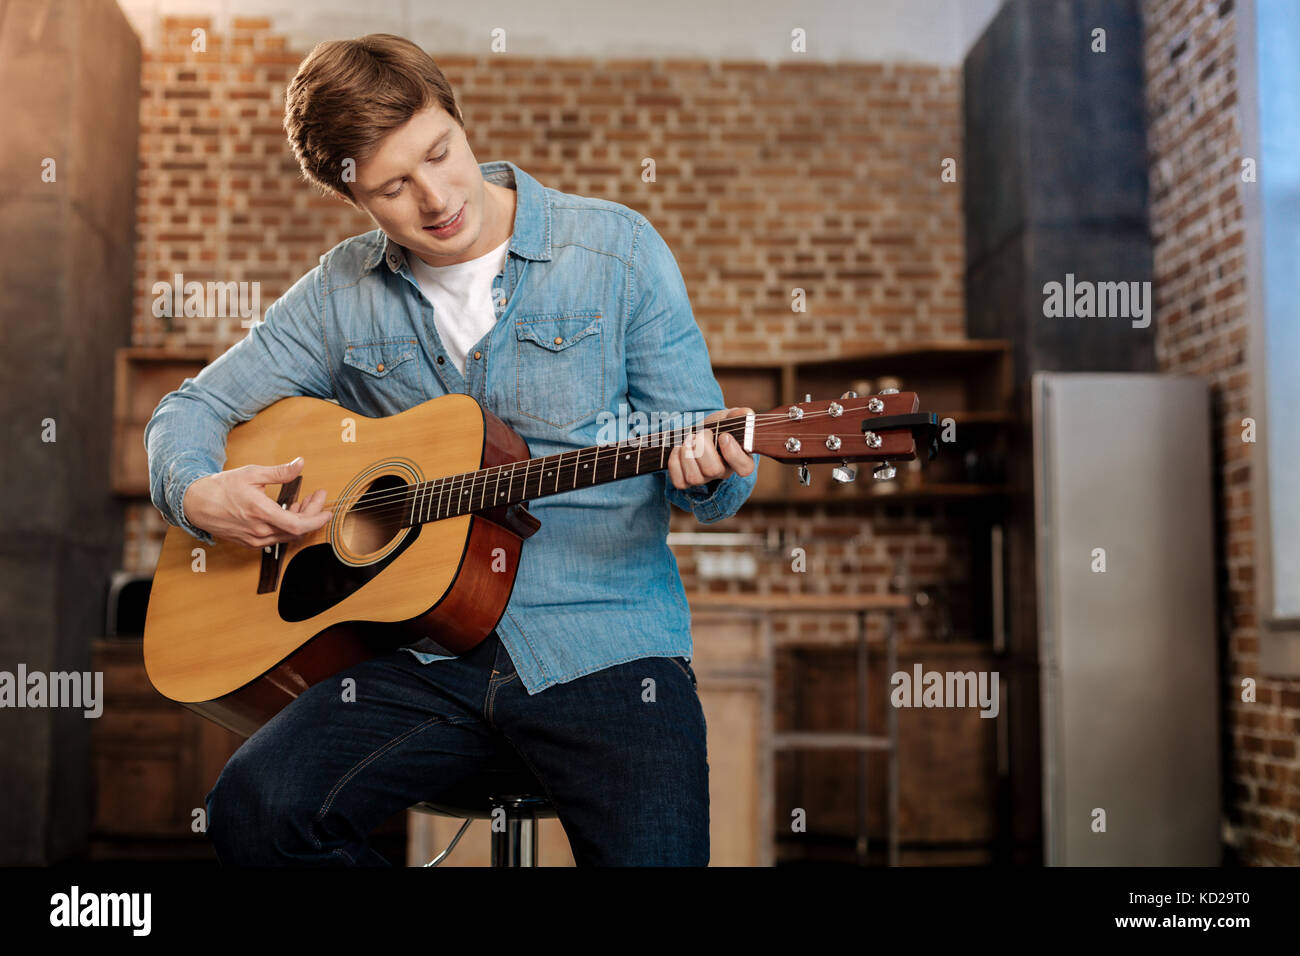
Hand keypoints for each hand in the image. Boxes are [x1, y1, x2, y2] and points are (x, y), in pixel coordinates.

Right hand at [181, 456, 331, 548]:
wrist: (195, 504)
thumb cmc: (221, 487)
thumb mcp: (252, 473)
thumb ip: (280, 472)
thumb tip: (300, 464)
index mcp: (260, 513)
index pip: (298, 525)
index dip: (316, 520)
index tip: (327, 510)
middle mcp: (258, 530)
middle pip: (296, 530)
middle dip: (311, 515)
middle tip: (317, 498)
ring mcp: (253, 539)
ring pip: (286, 535)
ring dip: (299, 520)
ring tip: (302, 502)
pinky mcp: (249, 543)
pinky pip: (275, 538)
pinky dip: (286, 526)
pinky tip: (287, 512)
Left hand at [667, 407, 756, 490]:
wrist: (698, 432)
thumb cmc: (718, 426)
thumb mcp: (730, 416)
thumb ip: (739, 414)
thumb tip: (746, 414)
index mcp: (740, 459)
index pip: (745, 469)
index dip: (733, 454)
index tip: (723, 436)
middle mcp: (723, 472)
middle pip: (713, 470)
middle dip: (703, 446)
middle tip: (702, 434)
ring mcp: (704, 479)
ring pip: (694, 477)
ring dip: (687, 452)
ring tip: (690, 439)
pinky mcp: (686, 481)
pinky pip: (679, 481)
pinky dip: (675, 461)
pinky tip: (678, 449)